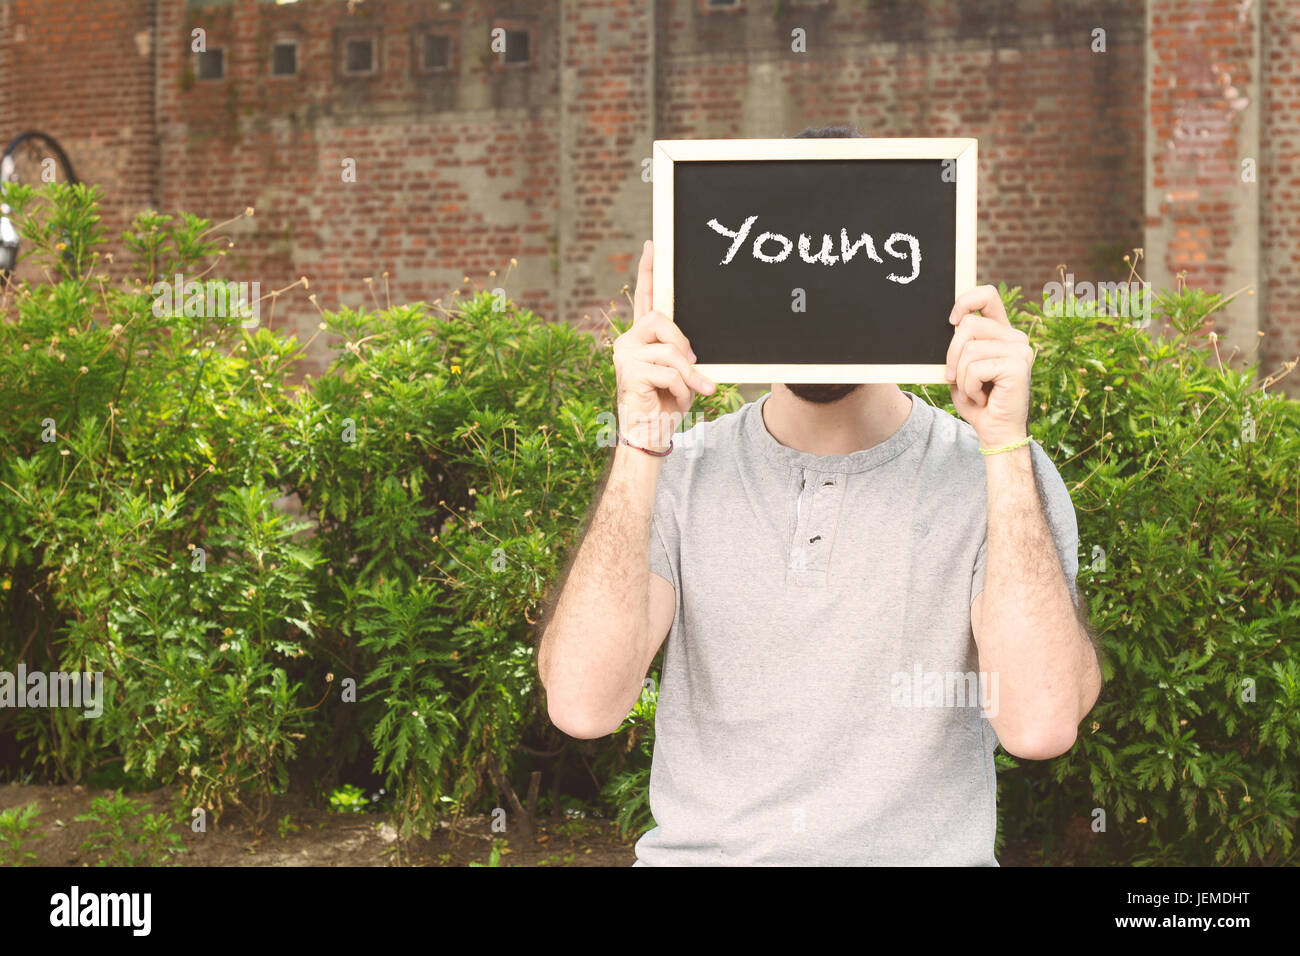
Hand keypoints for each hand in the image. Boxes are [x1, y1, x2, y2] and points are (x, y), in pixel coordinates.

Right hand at [613, 240, 715, 451]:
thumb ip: (683, 353)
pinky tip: (676, 399)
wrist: (650, 434)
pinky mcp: (628, 372)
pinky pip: (668, 370)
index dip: (649, 271)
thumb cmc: (666, 404)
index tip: (652, 244)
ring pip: (669, 349)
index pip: (645, 297)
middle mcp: (628, 341)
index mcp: (641, 338)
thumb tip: (692, 349)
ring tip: (694, 390)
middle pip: (660, 318)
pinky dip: (681, 387)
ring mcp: (624, 355)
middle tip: (693, 365)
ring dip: (689, 373)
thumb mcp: (681, 373)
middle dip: (682, 342)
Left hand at [945, 285, 1032, 448]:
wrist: (995, 431)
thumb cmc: (978, 400)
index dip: (965, 301)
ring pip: (969, 348)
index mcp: (1002, 333)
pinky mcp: (1018, 365)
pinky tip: (982, 397)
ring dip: (961, 377)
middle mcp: (1015, 337)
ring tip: (972, 391)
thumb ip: (960, 345)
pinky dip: (969, 386)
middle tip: (954, 378)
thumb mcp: (962, 368)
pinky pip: (975, 367)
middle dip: (951, 354)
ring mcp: (1020, 350)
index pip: (987, 295)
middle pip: (968, 323)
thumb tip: (951, 323)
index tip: (950, 322)